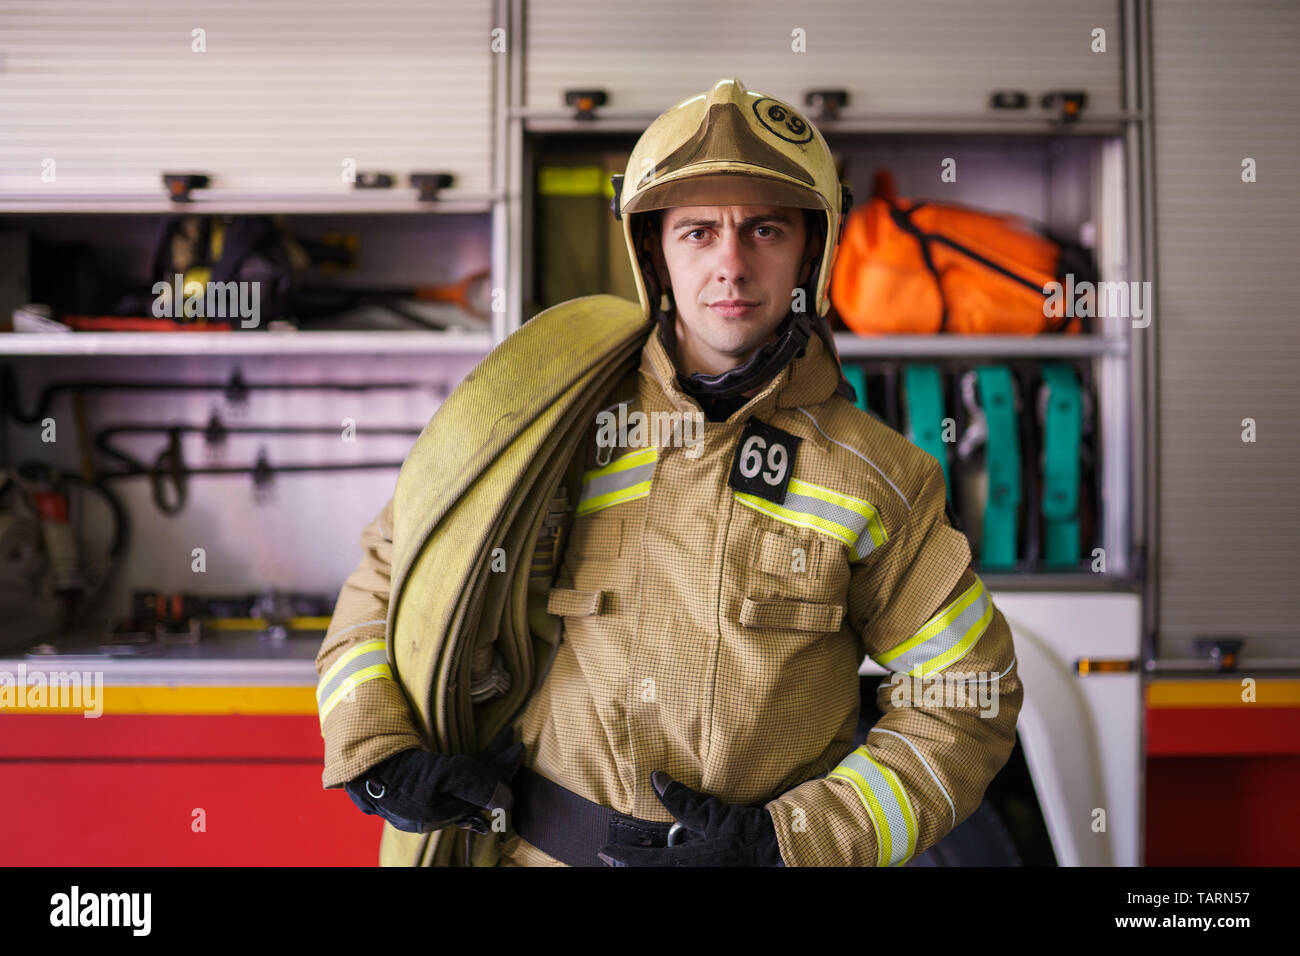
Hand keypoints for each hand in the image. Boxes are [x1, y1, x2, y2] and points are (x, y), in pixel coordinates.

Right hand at [344, 725, 524, 833]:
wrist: (357, 762)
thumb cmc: (398, 769)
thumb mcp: (440, 775)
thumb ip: (473, 784)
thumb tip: (506, 799)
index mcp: (437, 815)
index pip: (479, 793)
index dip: (502, 770)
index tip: (517, 749)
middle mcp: (431, 811)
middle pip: (473, 788)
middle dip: (496, 766)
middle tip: (513, 743)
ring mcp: (421, 797)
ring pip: (462, 780)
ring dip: (484, 762)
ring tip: (501, 741)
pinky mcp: (413, 783)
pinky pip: (448, 775)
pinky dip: (466, 763)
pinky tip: (476, 755)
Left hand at [596, 770, 783, 866]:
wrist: (780, 852)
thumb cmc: (748, 834)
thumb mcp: (714, 815)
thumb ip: (683, 800)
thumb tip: (656, 778)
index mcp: (687, 864)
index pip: (644, 863)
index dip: (621, 857)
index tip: (604, 851)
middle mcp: (691, 873)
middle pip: (652, 872)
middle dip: (633, 865)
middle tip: (615, 858)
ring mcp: (702, 875)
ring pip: (667, 871)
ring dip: (653, 864)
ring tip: (640, 857)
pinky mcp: (711, 874)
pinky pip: (684, 869)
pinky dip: (672, 863)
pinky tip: (671, 856)